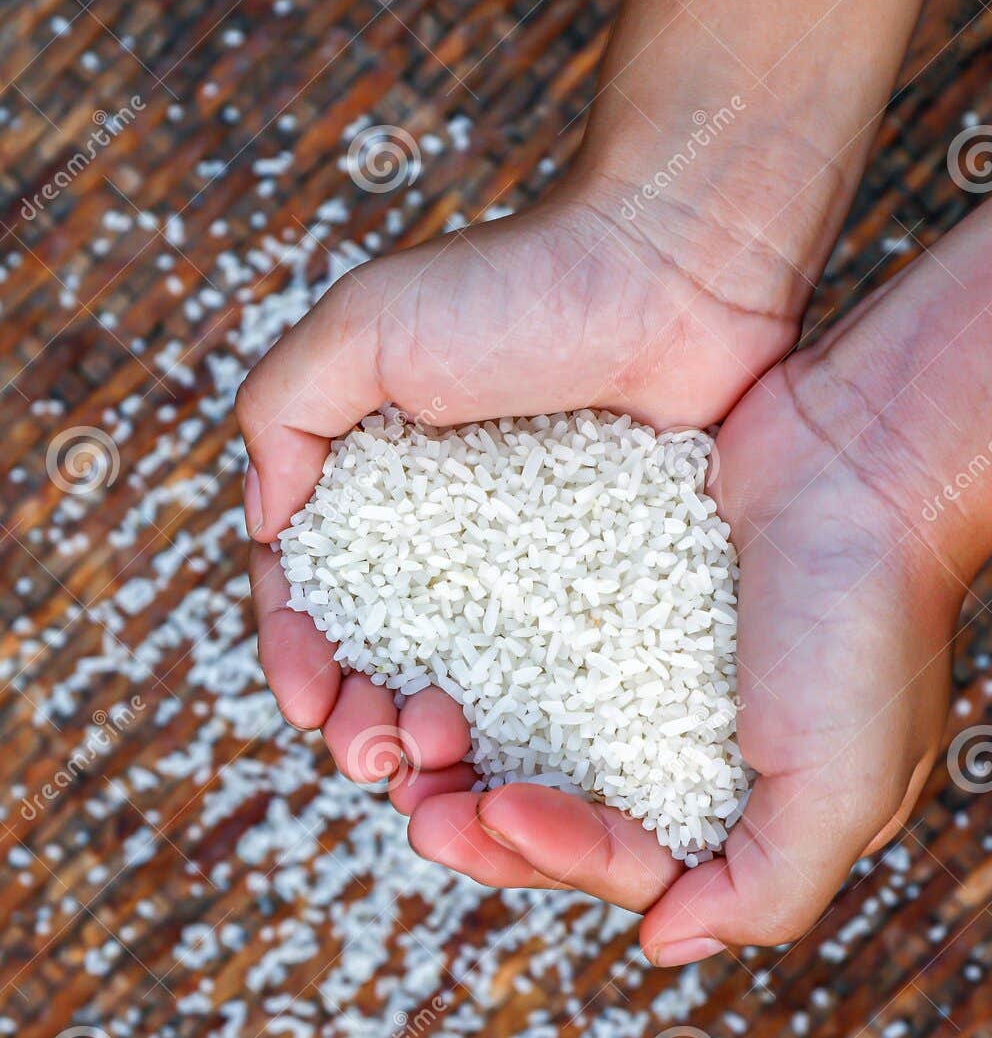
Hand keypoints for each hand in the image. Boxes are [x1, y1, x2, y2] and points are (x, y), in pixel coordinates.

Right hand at [236, 166, 805, 788]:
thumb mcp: (367, 326)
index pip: (310, 591)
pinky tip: (514, 766)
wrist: (681, 271)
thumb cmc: (522, 285)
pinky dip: (522, 729)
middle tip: (380, 757)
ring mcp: (527, 566)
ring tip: (441, 760)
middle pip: (379, 657)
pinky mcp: (605, 585)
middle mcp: (445, 534)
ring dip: (431, 740)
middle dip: (361, 720)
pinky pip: (556, 675)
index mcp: (374, 481)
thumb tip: (265, 524)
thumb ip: (284, 411)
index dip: (297, 656)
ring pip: (461, 683)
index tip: (310, 705)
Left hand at [406, 332, 962, 965]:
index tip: (494, 811)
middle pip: (563, 815)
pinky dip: (482, 676)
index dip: (554, 854)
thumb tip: (662, 943)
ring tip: (410, 736)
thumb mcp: (846, 788)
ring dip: (465, 756)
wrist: (867, 452)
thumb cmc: (868, 623)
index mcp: (742, 810)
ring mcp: (644, 675)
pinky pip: (531, 655)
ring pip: (531, 742)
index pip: (628, 867)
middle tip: (413, 805)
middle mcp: (686, 752)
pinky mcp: (610, 600)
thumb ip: (767, 891)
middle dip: (482, 823)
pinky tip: (434, 674)